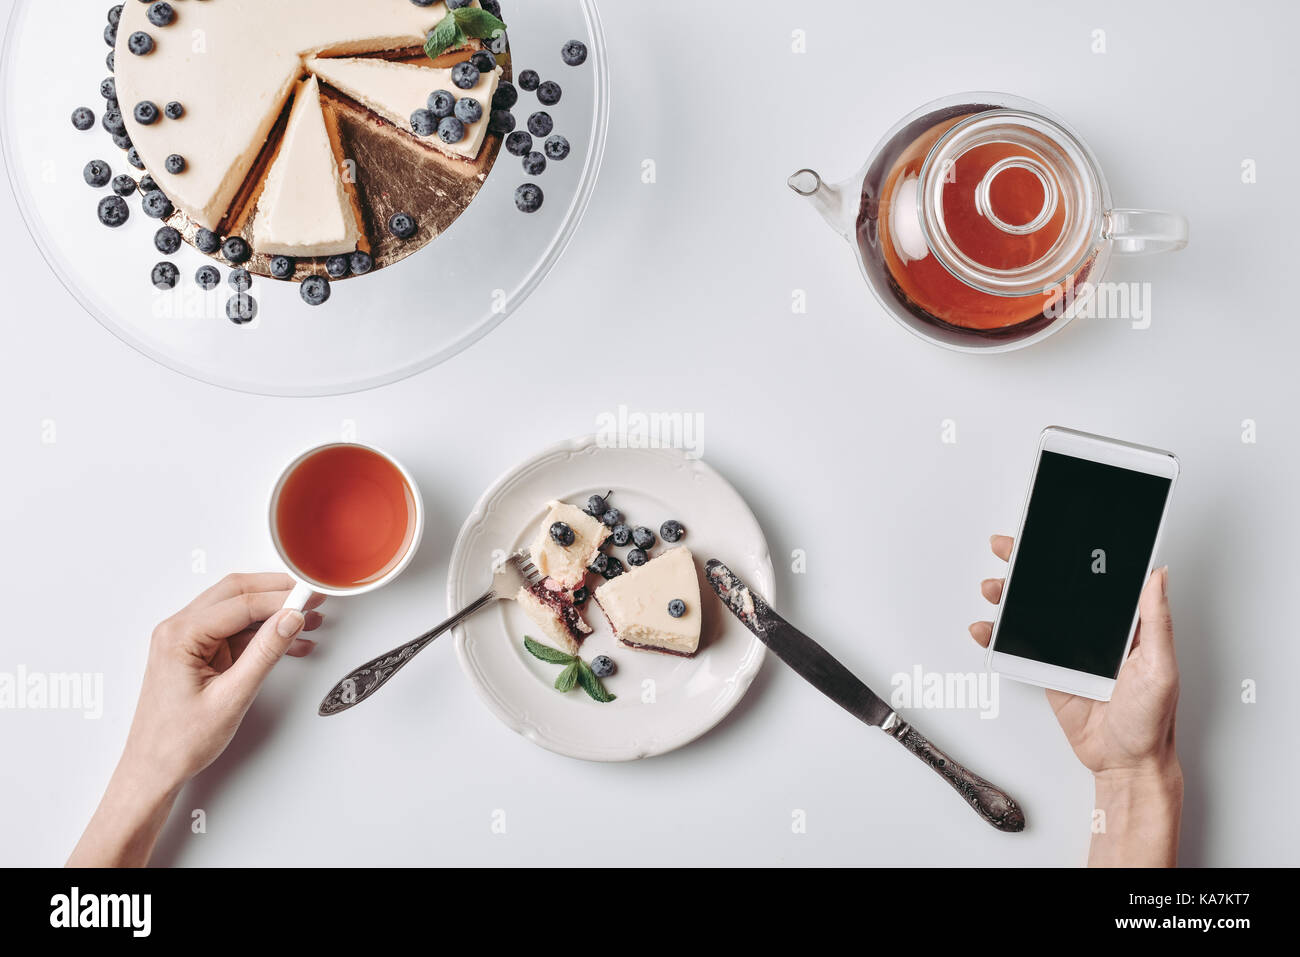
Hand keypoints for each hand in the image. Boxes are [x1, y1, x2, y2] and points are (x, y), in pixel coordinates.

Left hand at [68, 574, 324, 866]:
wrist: (154, 770)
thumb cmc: (177, 742)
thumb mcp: (231, 697)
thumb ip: (264, 653)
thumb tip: (289, 620)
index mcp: (179, 636)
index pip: (240, 603)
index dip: (281, 599)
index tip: (310, 598)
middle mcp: (178, 631)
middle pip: (236, 593)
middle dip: (277, 593)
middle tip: (311, 596)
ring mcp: (186, 641)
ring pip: (237, 610)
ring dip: (272, 613)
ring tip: (307, 620)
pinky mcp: (196, 653)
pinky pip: (233, 632)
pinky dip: (261, 633)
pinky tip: (287, 642)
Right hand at [969, 535, 1182, 865]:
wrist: (1124, 762)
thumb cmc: (1151, 721)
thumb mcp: (1161, 667)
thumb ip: (1156, 621)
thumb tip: (1158, 576)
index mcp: (1123, 624)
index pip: (1093, 578)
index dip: (1069, 554)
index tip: (1047, 536)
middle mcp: (1094, 632)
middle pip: (1056, 589)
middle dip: (1028, 566)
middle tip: (1006, 549)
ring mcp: (1069, 651)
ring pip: (1033, 613)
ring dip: (1009, 597)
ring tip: (992, 589)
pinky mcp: (1050, 671)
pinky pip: (1020, 648)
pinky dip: (998, 637)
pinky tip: (986, 629)